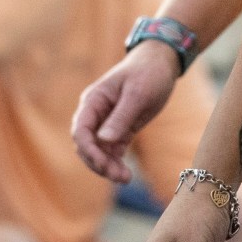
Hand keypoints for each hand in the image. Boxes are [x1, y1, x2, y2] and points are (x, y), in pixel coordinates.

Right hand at [71, 39, 181, 181]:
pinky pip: (111, 150)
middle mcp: (95, 113)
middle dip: (98, 163)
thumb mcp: (137, 94)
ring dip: (106, 166)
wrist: (161, 63)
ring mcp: (106, 122)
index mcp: (93, 101)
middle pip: (85, 144)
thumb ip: (120, 117)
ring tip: (125, 178)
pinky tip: (126, 173)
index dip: (89, 150)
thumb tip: (103, 140)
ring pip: (97, 151)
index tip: (104, 165)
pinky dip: (115, 162)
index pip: (80, 130)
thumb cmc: (148, 73)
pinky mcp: (120, 128)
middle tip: (119, 176)